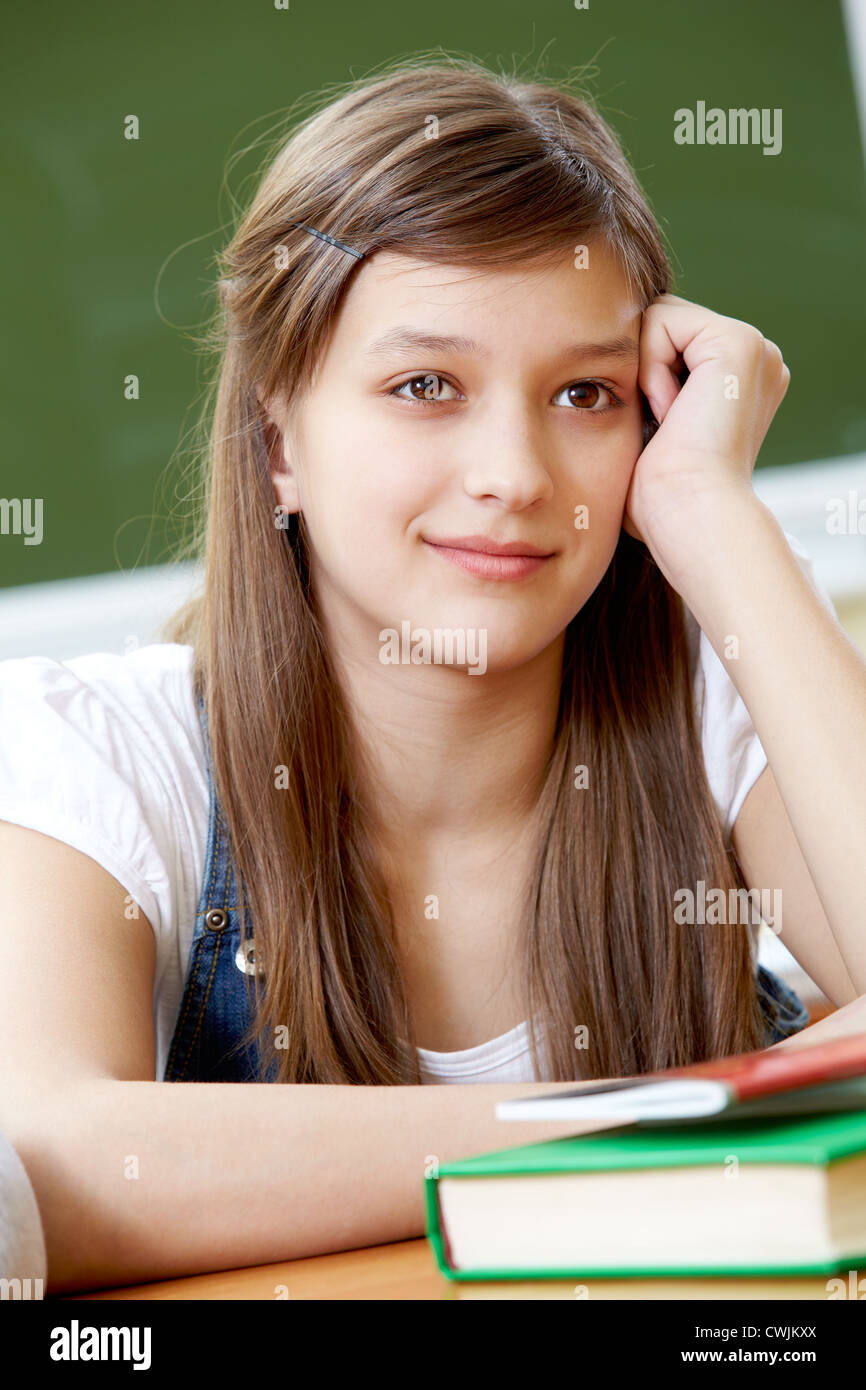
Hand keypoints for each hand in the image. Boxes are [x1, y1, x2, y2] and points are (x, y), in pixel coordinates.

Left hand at [623, 293, 790, 575]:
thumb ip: (647, 394)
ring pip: (658, 318)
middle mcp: (756, 361)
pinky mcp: (738, 341)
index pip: (668, 343)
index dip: (642, 378)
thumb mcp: (652, 435)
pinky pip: (661, 320)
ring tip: (668, 421)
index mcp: (740, 383)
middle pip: (662, 323)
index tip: (658, 431)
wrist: (686, 513)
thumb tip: (605, 375)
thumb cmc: (661, 496)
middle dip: (643, 370)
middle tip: (662, 426)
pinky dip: (650, 366)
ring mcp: (754, 347)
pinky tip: (670, 410)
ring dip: (645, 372)